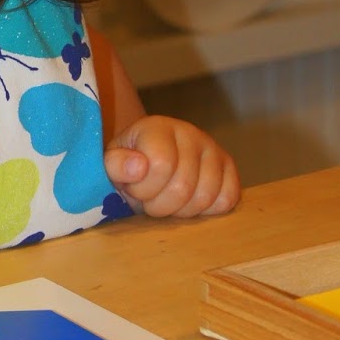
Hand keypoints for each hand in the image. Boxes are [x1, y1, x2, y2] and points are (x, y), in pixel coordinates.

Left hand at [105, 115, 239, 218]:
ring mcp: (213, 149)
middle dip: (160, 205)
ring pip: (205, 196)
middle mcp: (190, 133)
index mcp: (158, 128)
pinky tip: (188, 202)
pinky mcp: (228, 168)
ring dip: (181, 211)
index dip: (143, 188)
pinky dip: (206, 211)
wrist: (148, 161)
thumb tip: (138, 167)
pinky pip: (227, 199)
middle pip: (183, 187)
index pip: (161, 165)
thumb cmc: (128, 165)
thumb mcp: (111, 164)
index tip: (133, 187)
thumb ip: (116, 165)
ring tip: (167, 200)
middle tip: (149, 198)